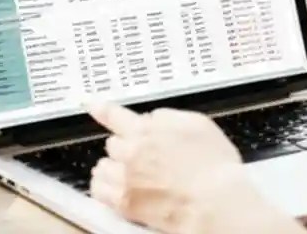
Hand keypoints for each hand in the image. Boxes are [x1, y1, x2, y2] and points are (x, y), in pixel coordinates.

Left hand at [87, 103, 303, 233]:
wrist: (216, 203)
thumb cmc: (214, 166)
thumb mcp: (197, 124)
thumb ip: (168, 118)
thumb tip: (150, 118)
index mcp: (147, 130)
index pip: (115, 115)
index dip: (101, 109)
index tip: (90, 104)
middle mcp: (130, 152)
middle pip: (112, 143)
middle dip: (125, 146)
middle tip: (142, 156)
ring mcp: (125, 178)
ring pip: (102, 166)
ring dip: (112, 167)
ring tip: (130, 174)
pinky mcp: (124, 203)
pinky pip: (99, 190)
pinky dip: (104, 186)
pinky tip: (115, 187)